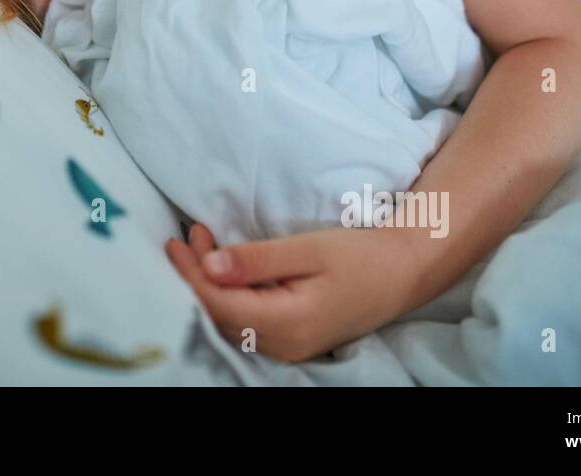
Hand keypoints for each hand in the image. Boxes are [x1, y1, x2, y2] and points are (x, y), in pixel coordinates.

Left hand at [165, 222, 415, 362]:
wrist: (404, 272)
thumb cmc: (360, 255)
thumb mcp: (308, 249)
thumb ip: (257, 260)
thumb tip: (209, 266)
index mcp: (288, 323)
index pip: (219, 304)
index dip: (190, 274)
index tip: (176, 241)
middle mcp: (284, 344)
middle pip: (220, 315)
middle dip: (196, 276)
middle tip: (189, 235)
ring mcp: (289, 346)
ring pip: (231, 320)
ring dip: (210, 284)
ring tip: (202, 242)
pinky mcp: (292, 338)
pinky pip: (247, 321)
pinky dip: (229, 292)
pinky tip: (226, 267)